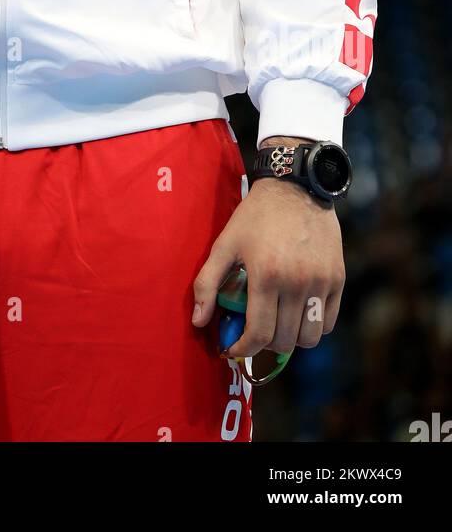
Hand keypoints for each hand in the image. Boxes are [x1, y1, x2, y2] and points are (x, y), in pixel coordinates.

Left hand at [191, 136, 345, 357]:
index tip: (234, 348)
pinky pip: (328, 321)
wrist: (295, 187)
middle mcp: (297, 282)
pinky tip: (297, 312)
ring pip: (309, 337)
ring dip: (291, 338)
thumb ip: (207, 283)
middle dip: (264, 343)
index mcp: (266, 275)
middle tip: (254, 330)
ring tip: (277, 323)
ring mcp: (321, 282)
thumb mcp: (225, 244)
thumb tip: (199, 321)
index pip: (259, 334)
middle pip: (284, 340)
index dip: (243, 349)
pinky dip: (312, 325)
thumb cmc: (255, 217)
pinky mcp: (338, 278)